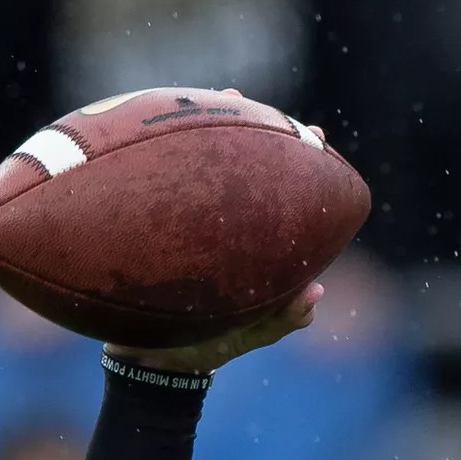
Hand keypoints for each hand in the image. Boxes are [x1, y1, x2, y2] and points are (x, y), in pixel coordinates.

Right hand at [103, 90, 329, 374]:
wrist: (151, 361)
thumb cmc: (203, 349)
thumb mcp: (244, 336)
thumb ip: (280, 320)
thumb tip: (316, 293)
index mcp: (256, 248)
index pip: (283, 198)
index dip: (298, 163)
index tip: (310, 132)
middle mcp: (225, 230)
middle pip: (240, 170)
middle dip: (245, 130)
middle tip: (242, 98)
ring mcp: (188, 228)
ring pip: (197, 171)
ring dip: (202, 131)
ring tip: (207, 98)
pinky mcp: (152, 232)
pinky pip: (155, 192)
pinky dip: (154, 162)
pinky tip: (144, 133)